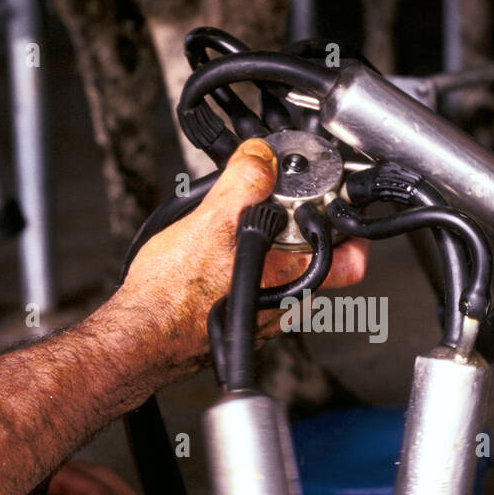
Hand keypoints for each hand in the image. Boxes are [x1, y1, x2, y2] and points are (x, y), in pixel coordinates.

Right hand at [115, 138, 368, 370]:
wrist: (139, 336)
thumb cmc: (172, 297)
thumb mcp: (210, 222)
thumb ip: (244, 184)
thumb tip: (260, 158)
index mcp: (292, 280)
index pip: (353, 260)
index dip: (351, 229)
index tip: (339, 206)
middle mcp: (287, 306)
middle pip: (319, 262)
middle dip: (301, 230)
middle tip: (281, 205)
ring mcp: (266, 319)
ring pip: (288, 276)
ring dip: (273, 249)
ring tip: (244, 229)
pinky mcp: (242, 322)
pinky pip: (262, 291)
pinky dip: (250, 269)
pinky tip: (221, 257)